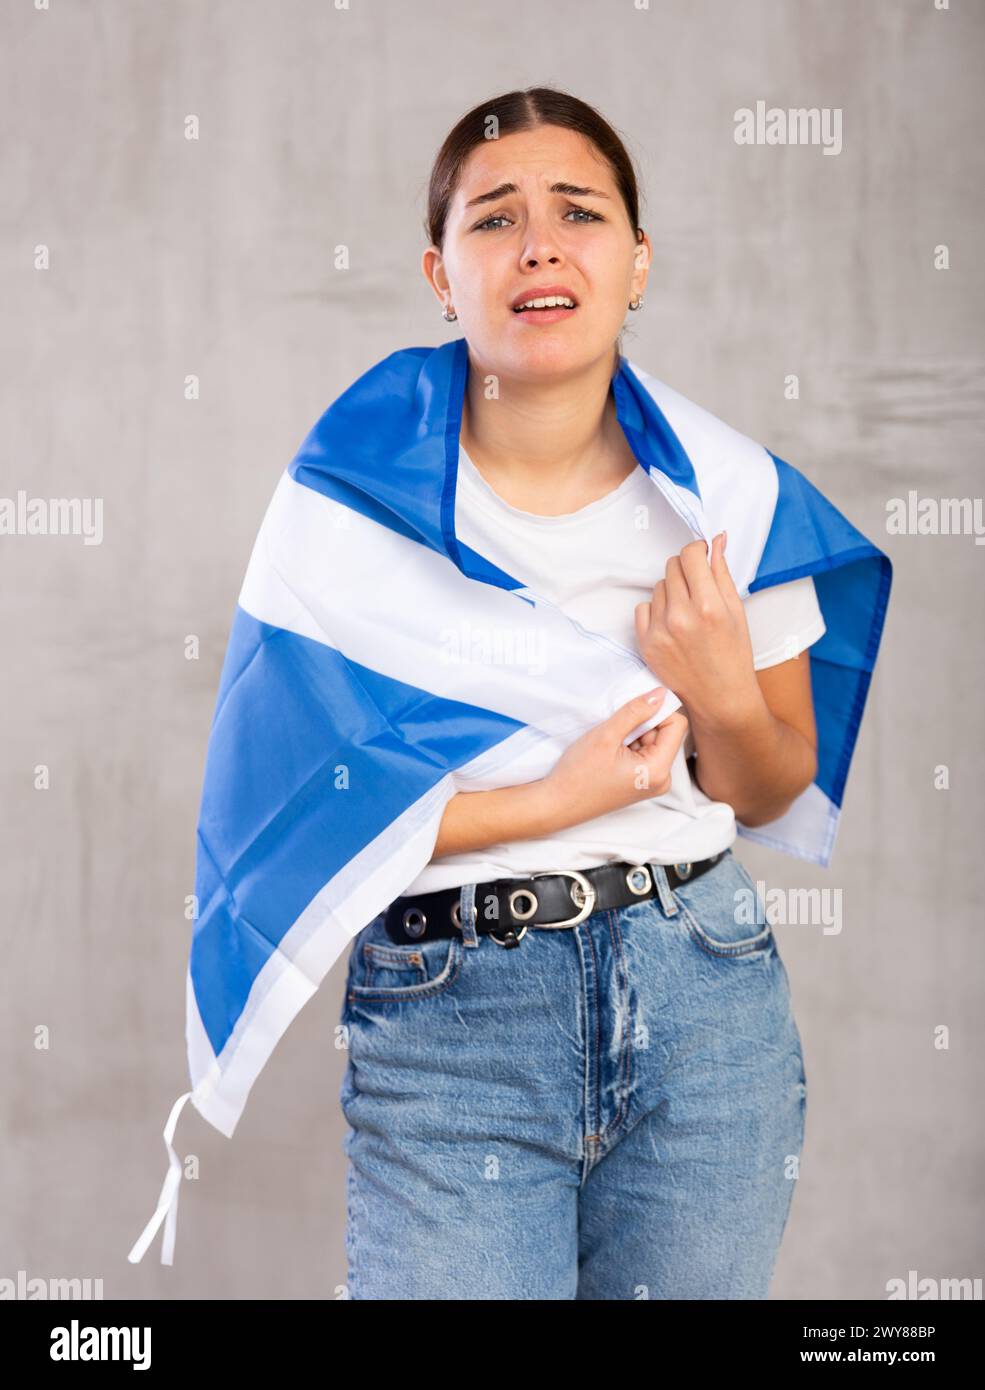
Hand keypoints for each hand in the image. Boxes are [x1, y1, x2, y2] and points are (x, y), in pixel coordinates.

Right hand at [539, 689, 688, 831]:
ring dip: (633, 734)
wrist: (558, 804)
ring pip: (653, 741)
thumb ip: (636, 711)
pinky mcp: (642, 782)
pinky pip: (645, 753)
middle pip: (666, 733)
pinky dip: (629, 745)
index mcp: (659, 770)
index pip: (677, 725)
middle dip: (642, 725)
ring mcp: (652, 782)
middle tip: (615, 732)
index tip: (632, 712)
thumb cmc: (578, 774)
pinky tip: (610, 753)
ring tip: (609, 745)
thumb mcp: (606, 735)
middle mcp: (662, 779)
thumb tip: (660, 693)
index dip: (656, 711)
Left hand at [634, 532, 759, 729]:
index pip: (690, 555)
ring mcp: (660, 631)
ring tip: (687, 611)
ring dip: (672, 591)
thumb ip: (722, 573)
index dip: (696, 550)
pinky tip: (672, 624)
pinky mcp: (646, 643)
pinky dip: (655, 610)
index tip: (701, 555)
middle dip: (685, 570)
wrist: (719, 698)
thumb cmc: (734, 655)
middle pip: (672, 566)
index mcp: (709, 606)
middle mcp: (681, 617)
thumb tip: (716, 539)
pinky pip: (643, 608)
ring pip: (658, 586)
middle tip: (697, 587)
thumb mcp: (736, 611)